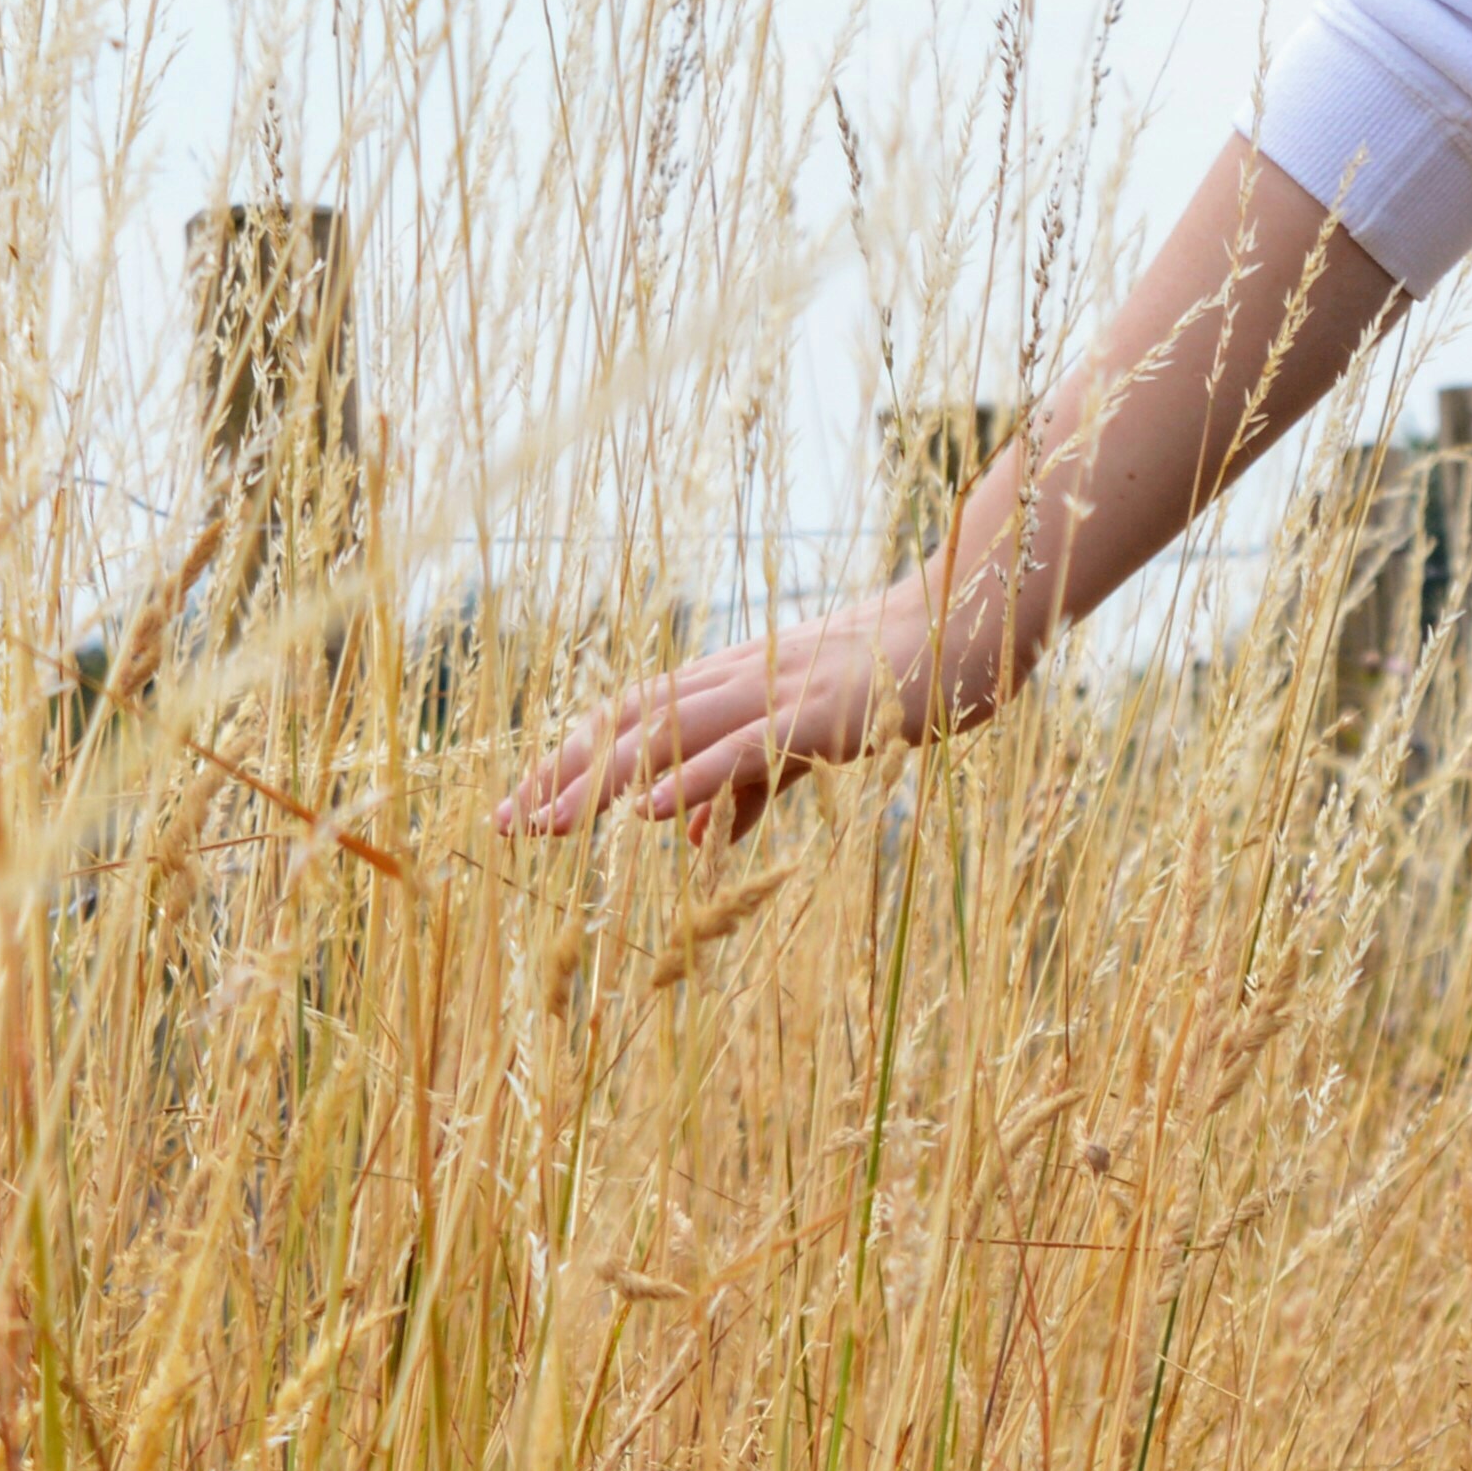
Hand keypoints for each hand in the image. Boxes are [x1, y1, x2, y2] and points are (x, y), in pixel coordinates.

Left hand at [494, 581, 995, 842]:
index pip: (629, 717)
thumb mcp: (807, 741)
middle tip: (506, 824)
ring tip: (549, 826)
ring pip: (668, 736)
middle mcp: (733, 679)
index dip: (570, 759)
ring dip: (602, 782)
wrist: (964, 632)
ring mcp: (772, 693)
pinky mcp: (815, 715)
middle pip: (628, 723)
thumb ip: (750, 786)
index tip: (522, 804)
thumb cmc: (894, 682)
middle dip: (562, 773)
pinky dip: (694, 778)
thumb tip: (698, 838)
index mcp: (728, 681)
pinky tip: (652, 811)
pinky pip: (744, 749)